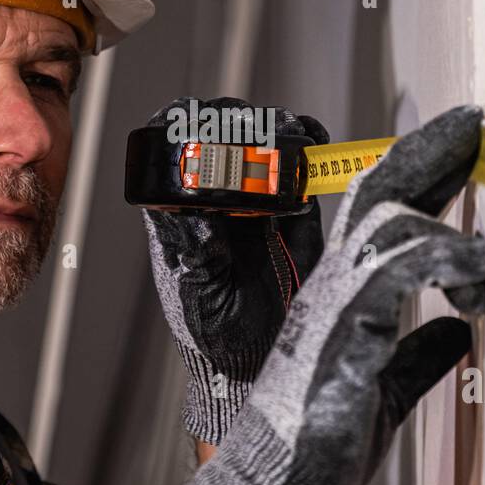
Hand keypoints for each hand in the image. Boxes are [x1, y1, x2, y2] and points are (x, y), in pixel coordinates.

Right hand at [141, 104, 484, 484]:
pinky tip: (468, 294)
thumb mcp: (385, 390)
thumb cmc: (319, 437)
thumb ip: (418, 356)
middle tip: (470, 124)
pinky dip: (443, 266)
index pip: (379, 210)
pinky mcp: (349, 329)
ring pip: (389, 221)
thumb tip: (453, 333)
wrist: (275, 480)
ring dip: (447, 231)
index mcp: (340, 292)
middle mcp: (333, 284)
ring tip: (480, 267)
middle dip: (428, 152)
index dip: (418, 169)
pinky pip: (398, 269)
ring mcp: (336, 302)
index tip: (459, 143)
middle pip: (378, 191)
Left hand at [142, 96, 329, 444]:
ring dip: (274, 129)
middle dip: (236, 124)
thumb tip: (194, 216)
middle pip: (219, 134)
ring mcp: (255, 200)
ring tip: (286, 137)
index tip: (200, 130)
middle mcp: (216, 199)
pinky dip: (309, 146)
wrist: (258, 360)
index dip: (182, 130)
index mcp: (179, 214)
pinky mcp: (294, 210)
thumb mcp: (198, 297)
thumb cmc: (215, 333)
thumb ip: (197, 257)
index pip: (172, 155)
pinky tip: (312, 140)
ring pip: (260, 142)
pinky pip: (300, 168)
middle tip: (253, 135)